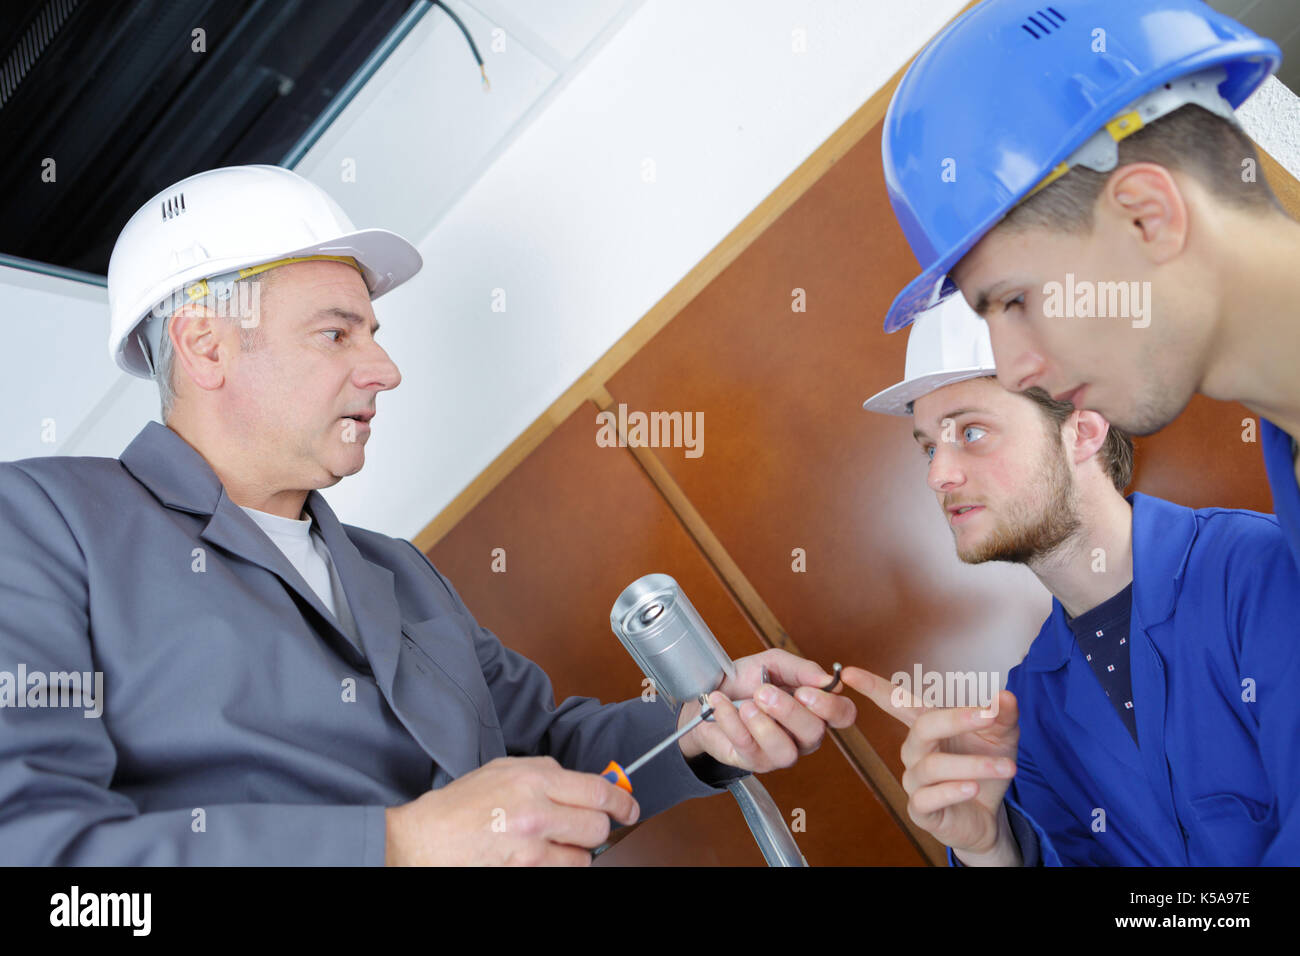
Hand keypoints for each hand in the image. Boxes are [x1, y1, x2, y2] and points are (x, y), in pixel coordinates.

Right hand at [384, 755, 638, 864]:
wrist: (424, 839)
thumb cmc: (459, 805)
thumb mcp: (502, 770)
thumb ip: (545, 773)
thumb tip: (580, 783)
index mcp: (533, 777)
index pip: (597, 790)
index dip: (621, 801)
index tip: (629, 808)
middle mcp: (536, 810)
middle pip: (597, 825)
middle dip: (597, 828)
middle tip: (587, 828)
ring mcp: (531, 845)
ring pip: (583, 855)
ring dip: (576, 852)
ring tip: (554, 844)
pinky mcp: (524, 870)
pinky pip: (561, 872)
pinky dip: (558, 867)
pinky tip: (540, 857)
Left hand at [676, 649, 855, 772]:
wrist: (707, 693)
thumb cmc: (747, 681)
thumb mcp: (774, 663)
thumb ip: (801, 669)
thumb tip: (827, 679)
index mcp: (815, 710)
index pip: (843, 715)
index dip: (831, 706)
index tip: (805, 691)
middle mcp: (802, 736)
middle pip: (814, 733)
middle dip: (789, 711)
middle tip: (764, 691)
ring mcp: (778, 753)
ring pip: (785, 752)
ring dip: (763, 724)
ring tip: (746, 704)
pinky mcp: (751, 761)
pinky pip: (747, 746)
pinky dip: (731, 720)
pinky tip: (721, 702)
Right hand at [841, 666, 1020, 863]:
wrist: (990, 817)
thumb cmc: (986, 768)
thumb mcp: (1001, 738)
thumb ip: (1001, 716)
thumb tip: (1005, 697)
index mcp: (927, 727)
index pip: (896, 702)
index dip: (873, 687)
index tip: (848, 672)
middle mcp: (915, 751)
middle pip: (923, 727)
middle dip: (956, 719)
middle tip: (990, 716)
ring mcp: (916, 781)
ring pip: (932, 766)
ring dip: (973, 764)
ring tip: (1006, 766)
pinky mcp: (922, 810)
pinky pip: (928, 798)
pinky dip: (952, 791)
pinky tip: (972, 788)